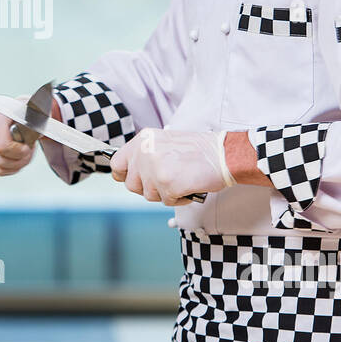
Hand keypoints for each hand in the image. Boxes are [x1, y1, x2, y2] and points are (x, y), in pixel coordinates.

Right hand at [0, 104, 34, 176]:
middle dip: (19, 160)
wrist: (14, 109)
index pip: (2, 146)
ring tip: (22, 153)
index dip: (18, 152)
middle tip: (29, 151)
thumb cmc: (30, 110)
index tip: (28, 148)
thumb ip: (38, 120)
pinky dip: (7, 166)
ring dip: (15, 164)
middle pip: (0, 159)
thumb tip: (39, 129)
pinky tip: (13, 156)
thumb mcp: (38, 111)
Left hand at [110, 128, 227, 205]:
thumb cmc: (199, 151)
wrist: (224, 153)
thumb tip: (132, 172)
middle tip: (168, 179)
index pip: (117, 163)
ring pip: (149, 195)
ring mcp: (154, 168)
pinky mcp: (167, 184)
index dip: (125, 175)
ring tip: (182, 179)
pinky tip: (189, 186)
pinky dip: (179, 198)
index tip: (135, 179)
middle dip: (149, 188)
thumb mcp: (165, 142)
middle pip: (132, 184)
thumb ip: (146, 155)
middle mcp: (144, 152)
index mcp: (143, 139)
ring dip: (165, 193)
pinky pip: (166, 201)